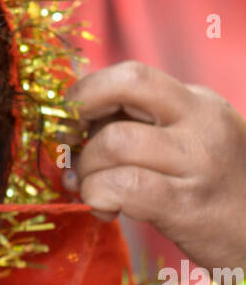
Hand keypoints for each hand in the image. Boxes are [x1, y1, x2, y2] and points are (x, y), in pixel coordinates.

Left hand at [66, 61, 245, 273]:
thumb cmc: (212, 195)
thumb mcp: (188, 146)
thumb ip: (141, 130)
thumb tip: (75, 129)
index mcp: (198, 102)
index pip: (131, 74)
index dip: (88, 93)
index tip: (72, 124)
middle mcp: (202, 122)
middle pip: (125, 86)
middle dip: (79, 113)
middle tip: (72, 150)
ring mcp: (198, 161)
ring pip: (115, 143)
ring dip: (86, 171)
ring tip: (92, 191)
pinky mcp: (188, 206)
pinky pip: (124, 188)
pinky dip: (98, 197)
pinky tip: (104, 210)